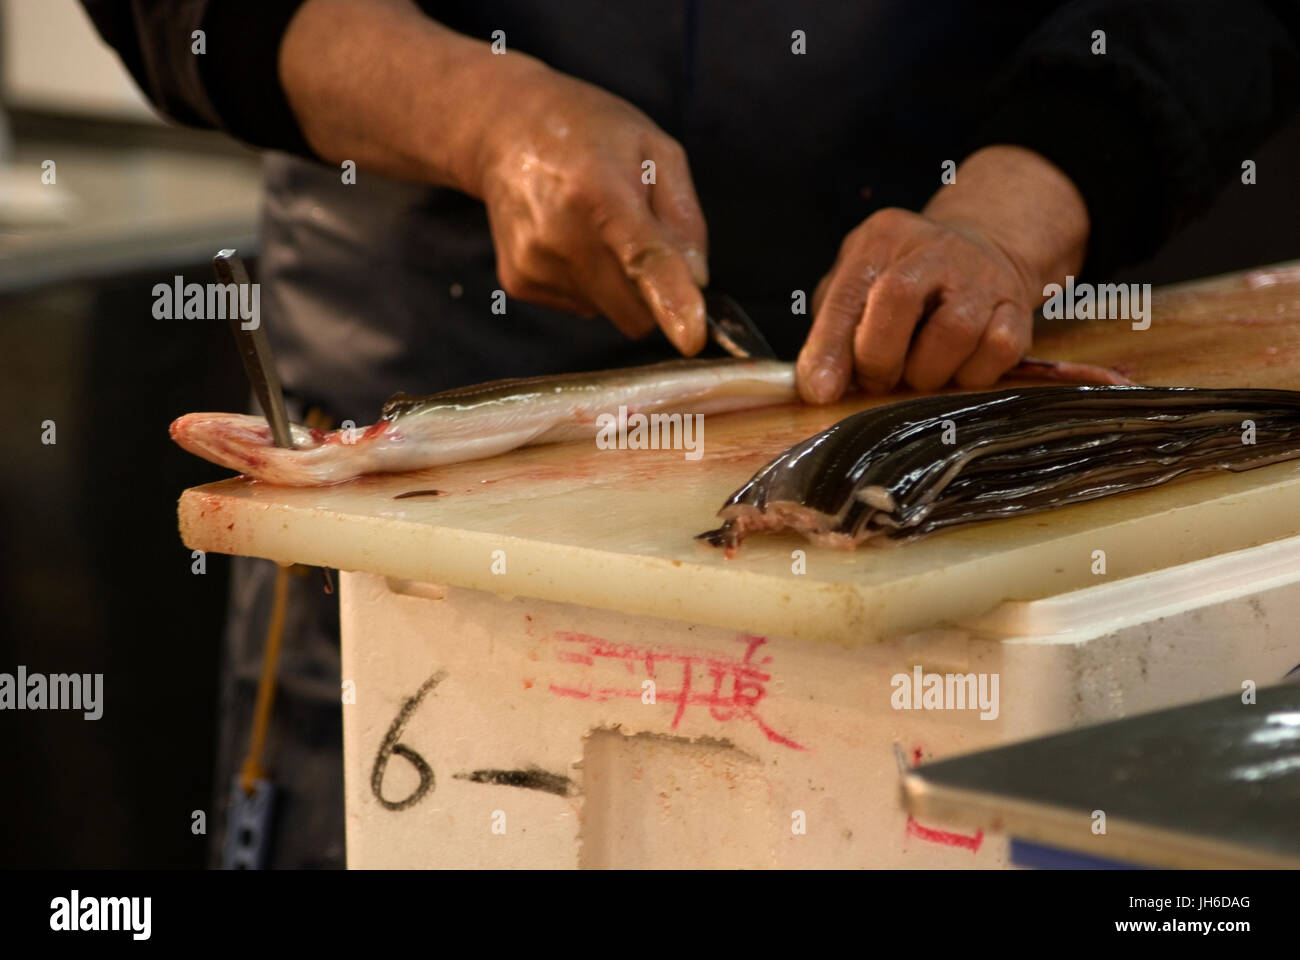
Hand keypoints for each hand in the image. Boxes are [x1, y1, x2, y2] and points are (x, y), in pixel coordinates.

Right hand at [472, 64, 709, 352]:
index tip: (691, 339)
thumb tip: (697, 281)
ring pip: (608, 312)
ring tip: (595, 229)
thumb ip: (685, 217)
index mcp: (601, 194)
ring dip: (617, 285)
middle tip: (643, 245)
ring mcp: (533, 263)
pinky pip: (580, 307)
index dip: (672, 301)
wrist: (506, 129)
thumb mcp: (657, 150)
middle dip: (652, 296)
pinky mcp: (518, 282)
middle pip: (633, 312)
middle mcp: (560, 235)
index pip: (644, 260)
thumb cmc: (592, 134)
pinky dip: (588, 283)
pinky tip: (571, 240)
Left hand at [796, 146, 1089, 401]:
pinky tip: (958, 369)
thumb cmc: (903, 280)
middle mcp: (934, 249)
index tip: (821, 391)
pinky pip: (998, 350)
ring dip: (928, 373)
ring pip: (954, 331)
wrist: (982, 251)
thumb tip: (820, 386)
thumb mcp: (857, 288)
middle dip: (880, 358)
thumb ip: (833, 331)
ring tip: (920, 373)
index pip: (847, 293)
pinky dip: (972, 375)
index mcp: (882, 240)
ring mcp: (982, 276)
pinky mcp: (1017, 307)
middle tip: (879, 380)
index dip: (829, 347)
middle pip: (898, 299)